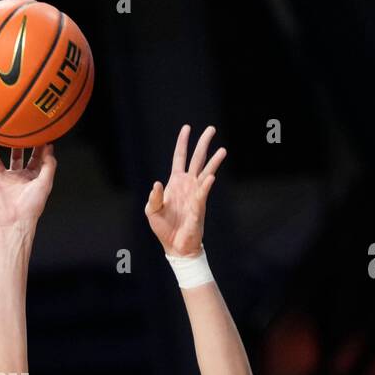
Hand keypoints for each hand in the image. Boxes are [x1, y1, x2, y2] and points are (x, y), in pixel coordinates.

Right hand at [0, 139, 55, 228]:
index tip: (37, 132)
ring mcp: (1, 178)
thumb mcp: (45, 183)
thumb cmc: (32, 205)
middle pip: (14, 155)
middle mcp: (15, 176)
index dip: (36, 146)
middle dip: (15, 142)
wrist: (16, 220)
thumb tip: (50, 148)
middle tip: (16, 128)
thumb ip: (49, 165)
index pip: (33, 157)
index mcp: (30, 177)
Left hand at [145, 125, 225, 256]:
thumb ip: (154, 197)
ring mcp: (195, 194)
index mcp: (175, 183)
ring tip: (223, 150)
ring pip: (206, 173)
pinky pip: (203, 194)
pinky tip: (211, 177)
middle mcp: (188, 185)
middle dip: (203, 144)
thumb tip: (157, 183)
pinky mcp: (199, 206)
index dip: (182, 143)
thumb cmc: (164, 228)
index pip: (179, 158)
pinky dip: (206, 186)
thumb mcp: (152, 211)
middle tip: (212, 129)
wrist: (175, 246)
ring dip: (214, 162)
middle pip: (197, 159)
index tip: (187, 128)